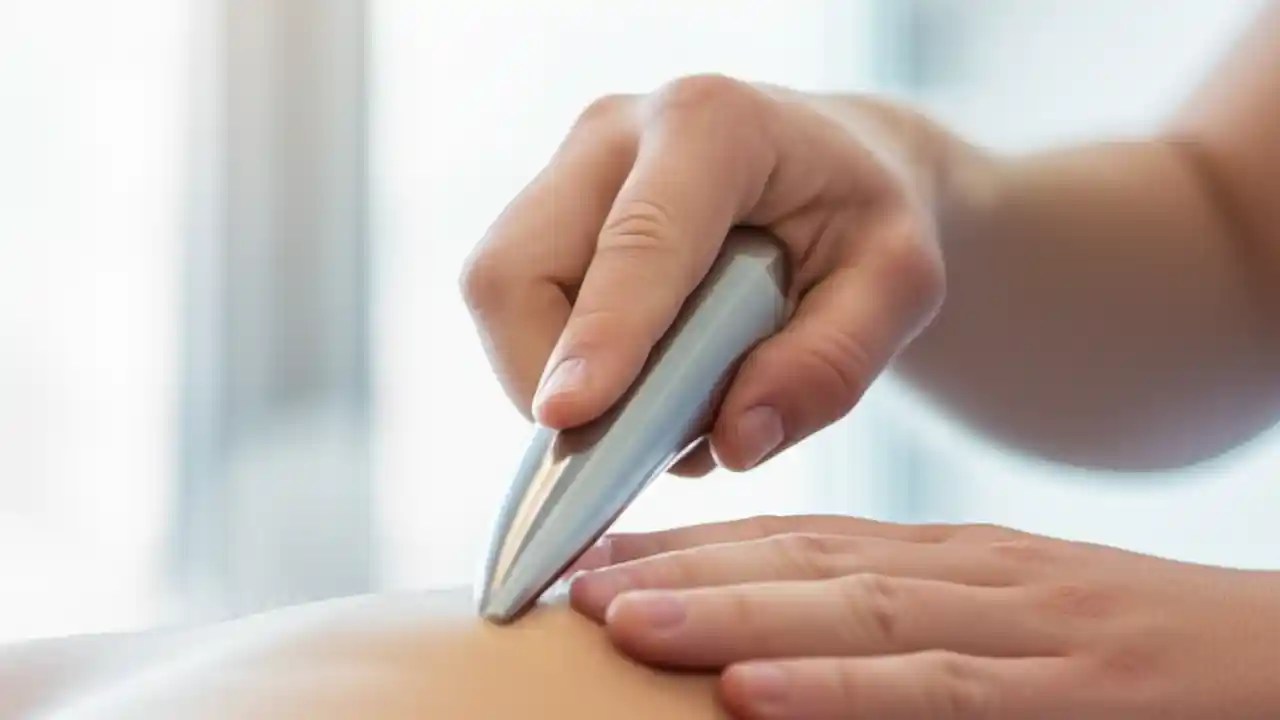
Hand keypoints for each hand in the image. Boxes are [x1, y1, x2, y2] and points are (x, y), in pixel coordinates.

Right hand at [461, 75, 947, 472]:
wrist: (834, 168)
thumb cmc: (867, 222)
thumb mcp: (900, 288)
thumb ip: (829, 365)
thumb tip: (731, 445)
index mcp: (713, 126)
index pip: (639, 241)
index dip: (601, 333)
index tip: (568, 420)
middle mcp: (615, 132)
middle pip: (517, 268)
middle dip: (548, 376)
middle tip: (627, 444)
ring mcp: (567, 168)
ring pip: (499, 294)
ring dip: (551, 379)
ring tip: (651, 407)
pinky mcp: (545, 210)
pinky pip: (515, 308)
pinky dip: (559, 366)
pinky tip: (632, 377)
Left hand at [569, 515, 1279, 718]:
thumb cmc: (1136, 651)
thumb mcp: (1011, 621)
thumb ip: (909, 629)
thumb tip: (782, 653)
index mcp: (949, 562)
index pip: (801, 537)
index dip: (692, 546)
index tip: (596, 559)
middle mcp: (970, 576)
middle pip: (805, 562)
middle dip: (682, 571)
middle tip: (570, 582)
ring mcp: (1024, 626)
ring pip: (855, 612)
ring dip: (731, 612)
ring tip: (623, 621)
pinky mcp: (1080, 687)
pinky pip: (944, 691)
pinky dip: (843, 691)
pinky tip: (755, 692)